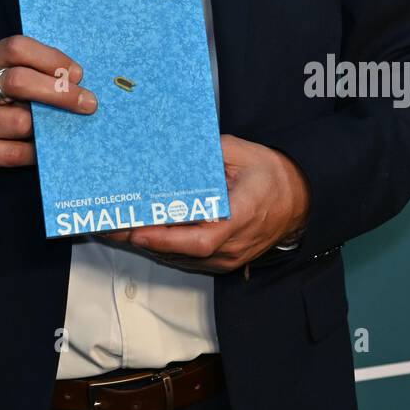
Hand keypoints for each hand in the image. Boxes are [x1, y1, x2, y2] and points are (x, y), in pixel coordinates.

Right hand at [0, 34, 96, 187]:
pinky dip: (36, 151)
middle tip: (88, 102)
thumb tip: (76, 81)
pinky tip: (43, 148)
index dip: (51, 58)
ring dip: (47, 126)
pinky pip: (16, 153)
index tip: (77, 74)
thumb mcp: (1, 80)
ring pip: (21, 122)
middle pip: (18, 81)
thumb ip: (31, 75)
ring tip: (56, 127)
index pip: (16, 48)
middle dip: (59, 92)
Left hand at [93, 134, 310, 273]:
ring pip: (182, 259)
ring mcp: (230, 258)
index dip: (164, 237)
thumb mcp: (241, 152)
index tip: (134, 228)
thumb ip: (209, 152)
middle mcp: (233, 245)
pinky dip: (164, 249)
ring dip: (148, 246)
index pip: (197, 237)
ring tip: (114, 229)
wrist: (301, 199)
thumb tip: (173, 148)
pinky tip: (141, 234)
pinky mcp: (225, 261)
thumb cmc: (271, 173)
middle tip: (108, 225)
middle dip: (143, 240)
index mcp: (240, 216)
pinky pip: (189, 260)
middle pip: (181, 252)